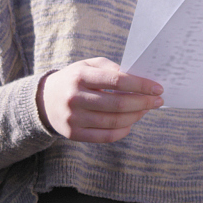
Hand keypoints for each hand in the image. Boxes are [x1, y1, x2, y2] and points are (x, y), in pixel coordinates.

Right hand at [37, 59, 164, 142]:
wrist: (44, 99)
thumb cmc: (75, 79)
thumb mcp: (89, 65)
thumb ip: (112, 69)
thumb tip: (140, 80)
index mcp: (80, 77)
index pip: (117, 81)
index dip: (141, 85)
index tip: (158, 88)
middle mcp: (75, 98)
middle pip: (117, 104)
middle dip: (143, 103)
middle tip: (158, 101)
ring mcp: (73, 118)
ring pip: (113, 122)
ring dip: (136, 116)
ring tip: (146, 110)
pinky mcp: (73, 134)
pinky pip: (105, 137)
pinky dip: (123, 131)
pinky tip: (131, 122)